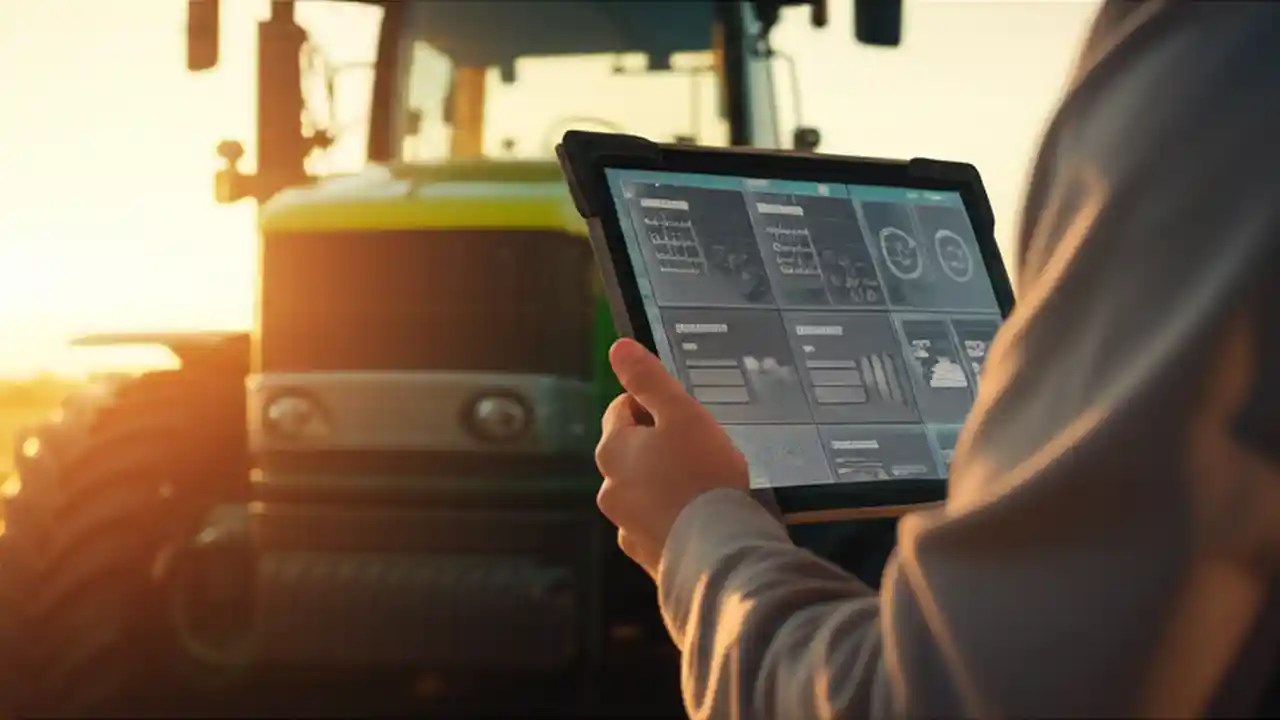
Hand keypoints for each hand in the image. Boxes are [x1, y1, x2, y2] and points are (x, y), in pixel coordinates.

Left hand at [595, 338, 748, 577]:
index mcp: (613, 449)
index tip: (683, 417)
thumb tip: (618, 348)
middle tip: (698, 452)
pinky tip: (697, 520)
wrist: (718, 551)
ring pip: (642, 491)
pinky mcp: (644, 554)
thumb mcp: (681, 414)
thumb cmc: (703, 475)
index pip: (621, 410)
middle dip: (658, 448)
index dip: (652, 406)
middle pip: (630, 453)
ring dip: (663, 485)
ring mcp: (624, 525)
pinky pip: (655, 526)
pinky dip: (670, 520)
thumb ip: (648, 380)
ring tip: (701, 489)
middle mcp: (609, 488)